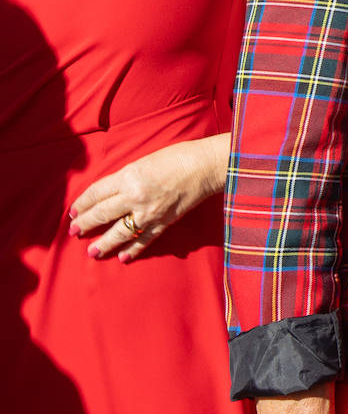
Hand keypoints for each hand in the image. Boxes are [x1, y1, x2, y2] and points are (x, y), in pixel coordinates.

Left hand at [68, 134, 227, 260]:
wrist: (207, 165)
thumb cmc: (178, 156)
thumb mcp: (144, 161)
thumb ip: (126, 177)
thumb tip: (109, 192)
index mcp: (128, 176)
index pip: (96, 193)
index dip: (81, 204)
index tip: (73, 211)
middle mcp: (135, 196)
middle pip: (102, 214)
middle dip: (85, 224)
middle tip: (74, 231)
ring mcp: (149, 212)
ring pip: (119, 232)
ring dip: (103, 244)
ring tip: (92, 252)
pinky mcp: (164, 222)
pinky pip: (144, 240)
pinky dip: (133, 250)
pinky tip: (123, 257)